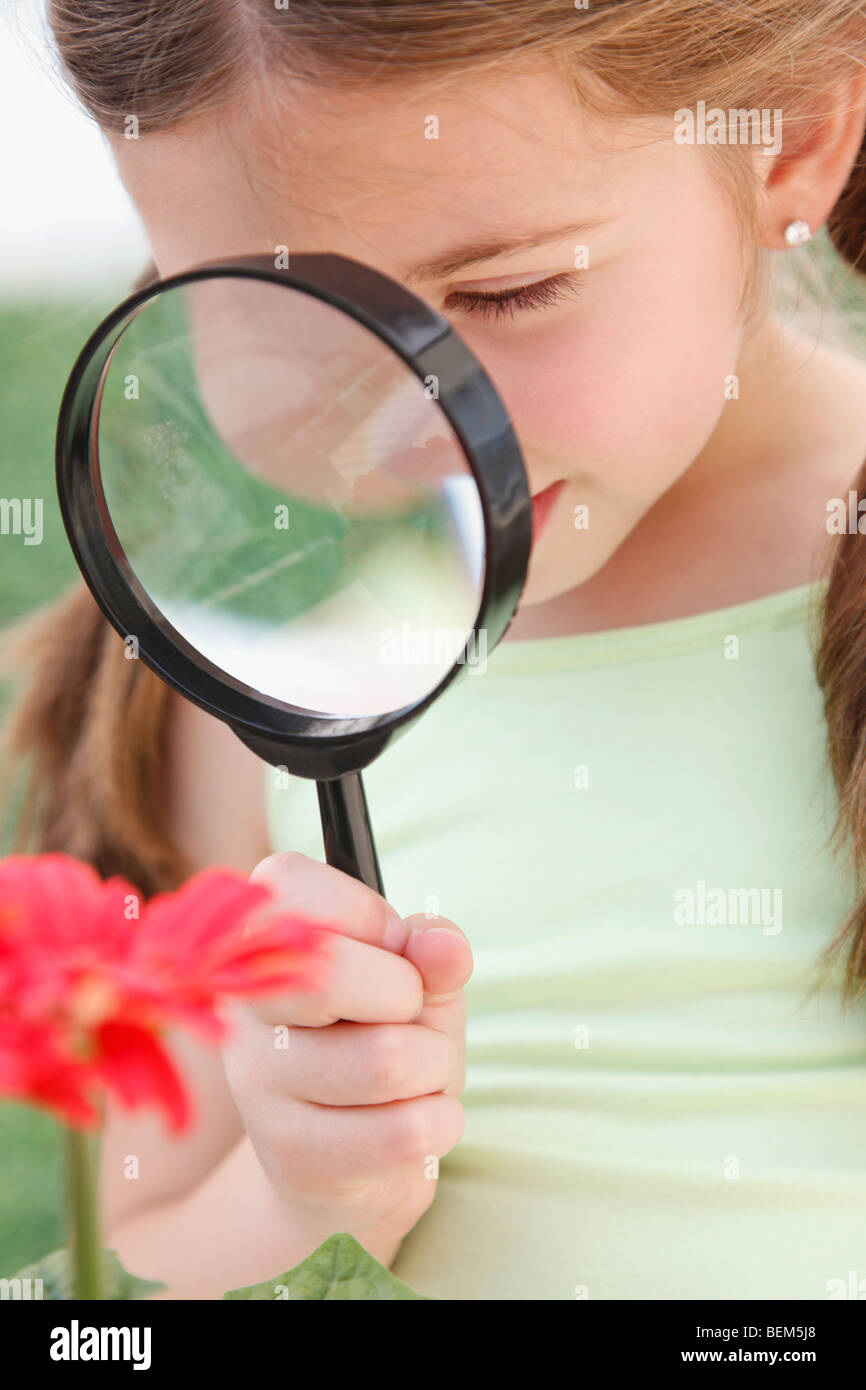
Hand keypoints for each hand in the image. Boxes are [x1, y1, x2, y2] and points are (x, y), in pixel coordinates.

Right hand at [220, 851, 471, 1263]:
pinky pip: (405, 1131)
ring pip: (387, 1061)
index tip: (386, 951)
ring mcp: (256, 1084)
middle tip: (406, 1017)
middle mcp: (239, 1005)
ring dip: (435, 1066)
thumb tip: (444, 947)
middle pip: (331, 973)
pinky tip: (413, 1121)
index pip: (291, 884)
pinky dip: (439, 1122)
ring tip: (415, 1076)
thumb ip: (430, 951)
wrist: (351, 1158)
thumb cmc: (383, 1038)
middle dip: (408, 996)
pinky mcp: (289, 1154)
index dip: (370, 916)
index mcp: (255, 938)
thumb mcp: (415, 980)